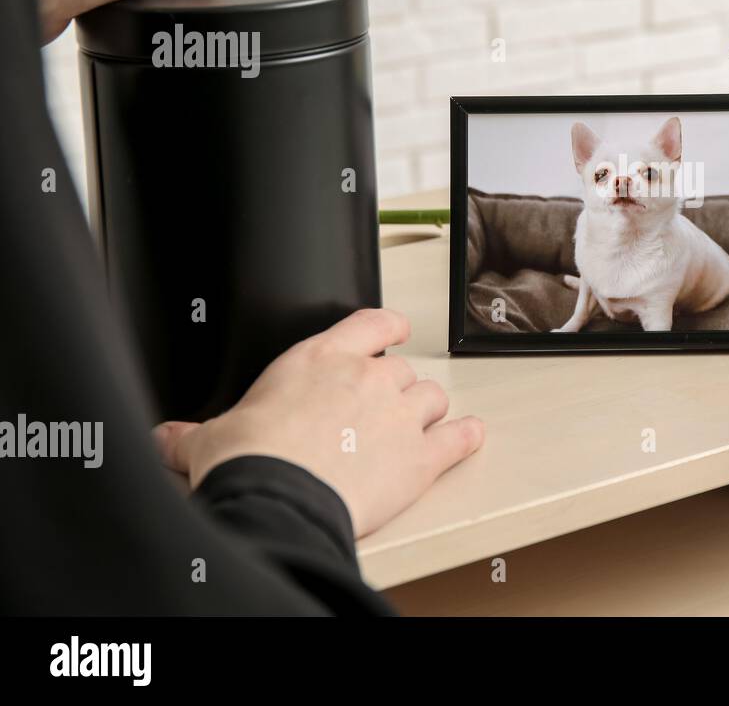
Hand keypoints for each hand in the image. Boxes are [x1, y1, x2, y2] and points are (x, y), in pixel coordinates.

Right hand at [153, 309, 483, 538]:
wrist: (281, 500)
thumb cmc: (250, 463)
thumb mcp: (209, 440)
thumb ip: (190, 435)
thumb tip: (164, 438)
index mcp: (319, 360)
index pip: (370, 324)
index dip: (387, 326)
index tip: (393, 331)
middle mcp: (367, 379)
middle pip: (400, 369)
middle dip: (394, 387)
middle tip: (381, 409)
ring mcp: (399, 415)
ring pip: (431, 398)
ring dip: (426, 410)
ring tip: (415, 426)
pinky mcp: (421, 456)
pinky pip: (457, 437)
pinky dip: (466, 437)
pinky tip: (469, 436)